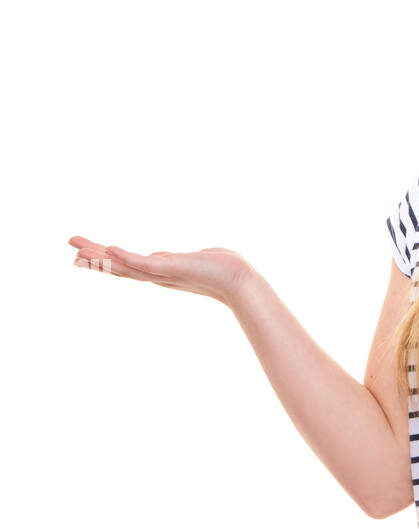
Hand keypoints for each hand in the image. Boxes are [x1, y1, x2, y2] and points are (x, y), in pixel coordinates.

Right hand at [69, 236, 253, 306]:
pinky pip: (145, 263)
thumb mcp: (187, 260)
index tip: (82, 253)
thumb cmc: (219, 269)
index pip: (124, 266)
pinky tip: (111, 250)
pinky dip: (128, 258)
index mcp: (159, 272)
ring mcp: (163, 273)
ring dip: (102, 259)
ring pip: (126, 267)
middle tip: (70, 248)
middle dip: (94, 258)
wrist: (238, 280)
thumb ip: (169, 260)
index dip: (102, 260)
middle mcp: (157, 275)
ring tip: (80, 252)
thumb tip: (158, 256)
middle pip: (118, 268)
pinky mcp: (172, 268)